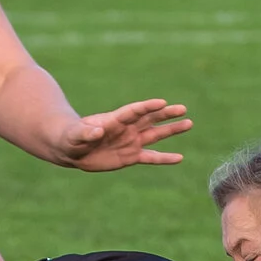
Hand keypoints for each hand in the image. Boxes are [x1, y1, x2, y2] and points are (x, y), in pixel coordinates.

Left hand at [47, 99, 190, 170]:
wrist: (72, 149)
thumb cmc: (71, 137)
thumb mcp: (75, 135)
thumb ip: (86, 132)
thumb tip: (97, 131)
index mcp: (115, 120)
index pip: (134, 111)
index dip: (148, 107)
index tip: (162, 103)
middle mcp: (127, 128)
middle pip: (150, 118)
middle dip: (166, 114)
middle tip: (182, 109)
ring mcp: (131, 141)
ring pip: (155, 134)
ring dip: (171, 129)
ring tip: (189, 123)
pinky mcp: (131, 156)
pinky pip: (151, 157)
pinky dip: (165, 158)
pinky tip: (179, 157)